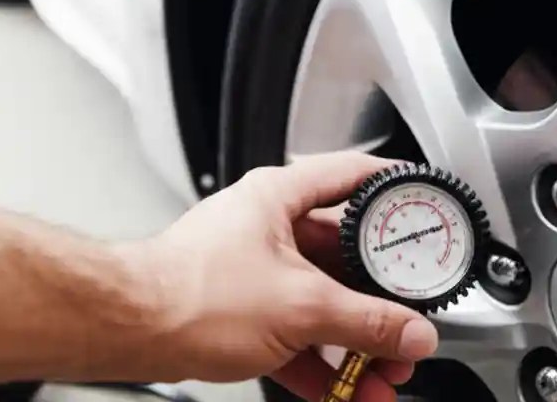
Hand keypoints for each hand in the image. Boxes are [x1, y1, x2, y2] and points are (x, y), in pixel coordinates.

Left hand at [138, 153, 438, 400]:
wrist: (131, 330)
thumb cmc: (190, 292)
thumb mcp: (300, 306)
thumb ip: (365, 321)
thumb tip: (410, 333)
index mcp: (279, 198)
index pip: (352, 176)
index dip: (394, 189)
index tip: (425, 207)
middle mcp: (267, 227)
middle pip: (343, 255)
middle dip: (380, 300)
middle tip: (410, 324)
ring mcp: (254, 271)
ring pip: (321, 303)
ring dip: (354, 342)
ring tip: (384, 374)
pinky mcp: (242, 312)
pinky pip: (296, 335)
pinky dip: (322, 363)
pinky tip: (346, 390)